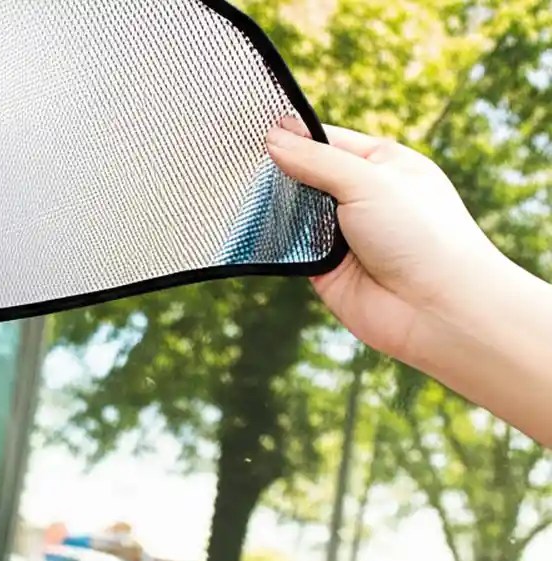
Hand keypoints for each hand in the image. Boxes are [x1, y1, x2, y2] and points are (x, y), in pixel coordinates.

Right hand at [266, 118, 504, 365]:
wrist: (436, 310)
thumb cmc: (423, 237)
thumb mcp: (369, 182)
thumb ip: (316, 160)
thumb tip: (273, 140)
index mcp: (383, 165)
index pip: (328, 140)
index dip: (295, 135)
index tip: (258, 131)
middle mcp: (364, 196)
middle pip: (307, 174)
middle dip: (281, 172)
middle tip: (244, 165)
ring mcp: (344, 233)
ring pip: (296, 211)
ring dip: (278, 208)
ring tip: (244, 196)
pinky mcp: (325, 267)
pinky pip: (291, 246)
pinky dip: (277, 241)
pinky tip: (256, 231)